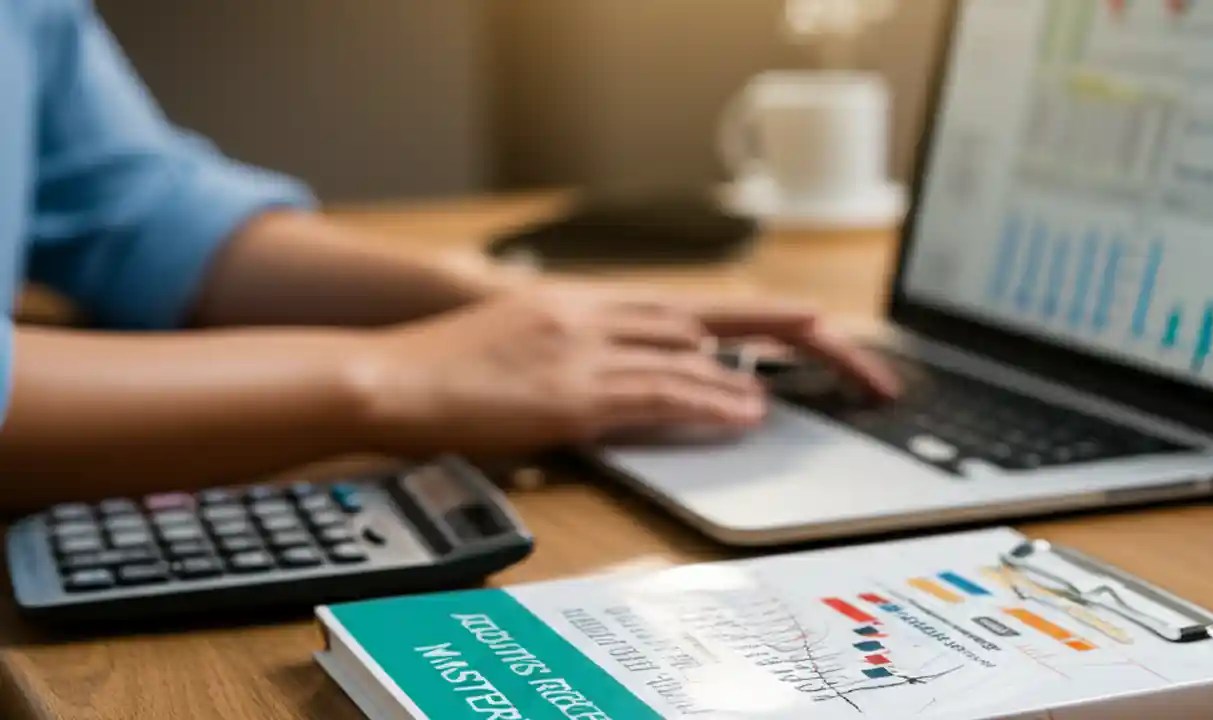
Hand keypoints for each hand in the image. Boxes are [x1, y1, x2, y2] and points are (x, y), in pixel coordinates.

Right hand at [354, 287, 897, 455]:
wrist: (389, 379)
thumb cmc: (440, 367)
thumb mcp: (513, 339)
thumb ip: (567, 346)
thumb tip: (610, 368)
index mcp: (572, 301)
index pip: (674, 302)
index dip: (736, 308)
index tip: (783, 310)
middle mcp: (587, 316)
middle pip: (695, 319)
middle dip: (761, 330)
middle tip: (818, 334)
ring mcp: (582, 353)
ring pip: (685, 359)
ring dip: (737, 379)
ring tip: (776, 397)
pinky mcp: (574, 397)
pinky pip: (659, 397)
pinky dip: (708, 404)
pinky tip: (740, 412)